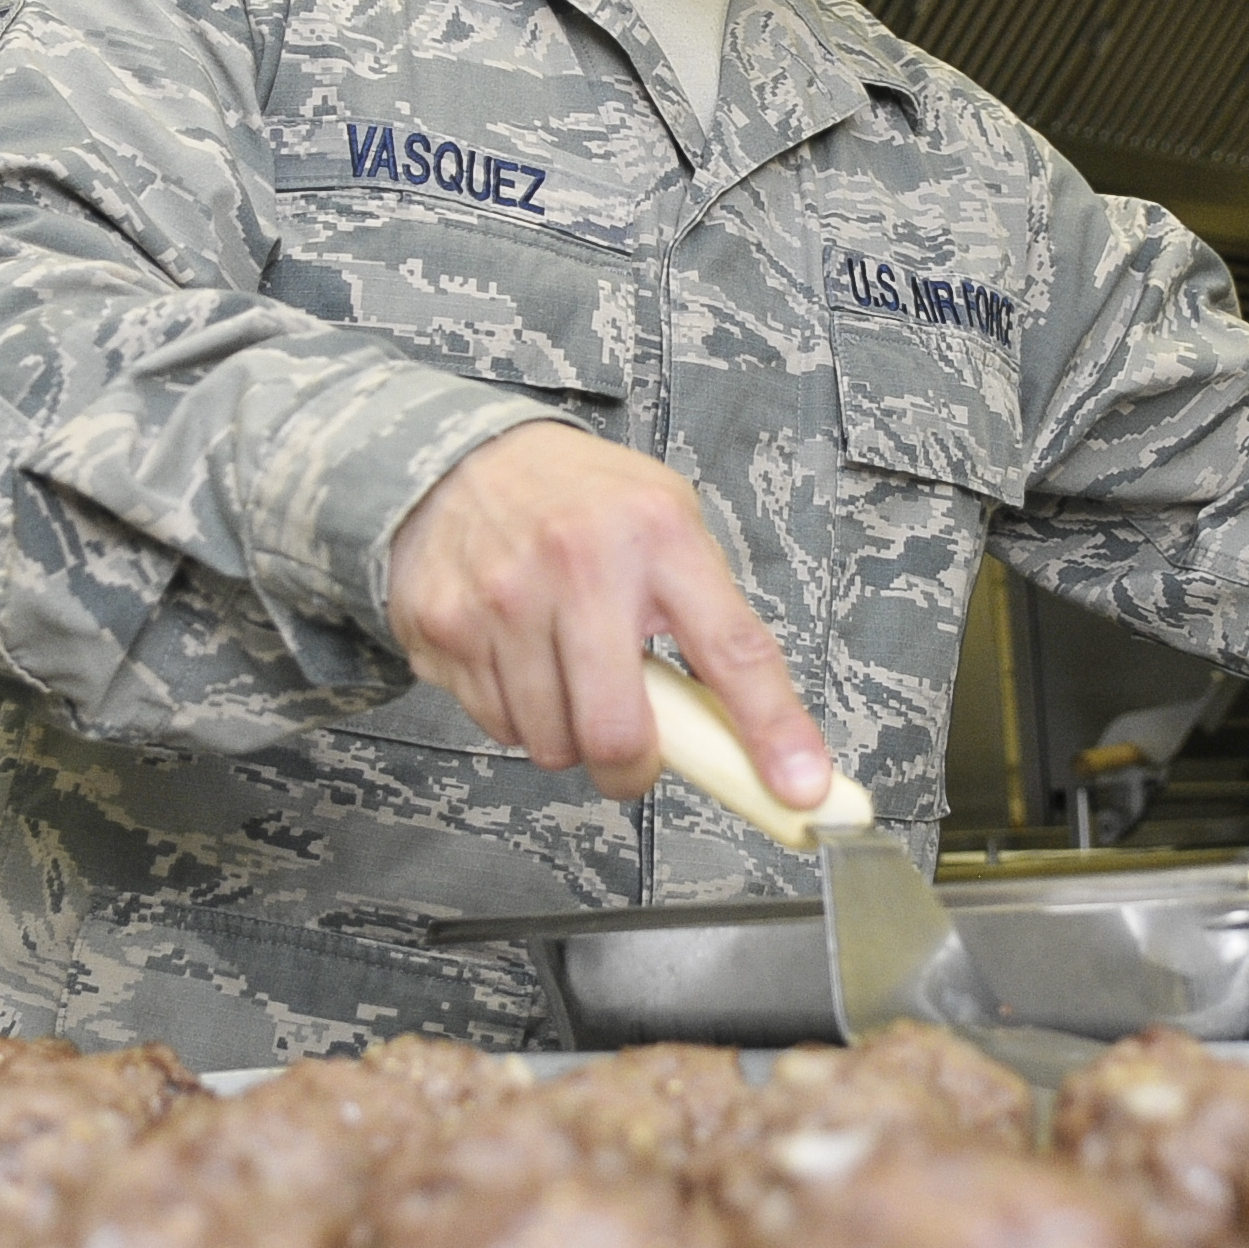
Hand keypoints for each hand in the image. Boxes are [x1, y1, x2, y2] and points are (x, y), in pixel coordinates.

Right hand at [386, 421, 828, 808]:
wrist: (461, 459)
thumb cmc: (582, 503)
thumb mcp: (667, 524)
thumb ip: (709, 616)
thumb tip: (757, 731)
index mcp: (659, 535)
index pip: (732, 651)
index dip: (771, 729)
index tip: (802, 789)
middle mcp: (579, 564)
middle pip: (617, 731)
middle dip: (632, 770)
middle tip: (633, 757)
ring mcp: (504, 599)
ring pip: (550, 743)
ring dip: (568, 738)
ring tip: (568, 679)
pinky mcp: (446, 628)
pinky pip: (495, 725)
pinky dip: (517, 716)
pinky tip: (520, 662)